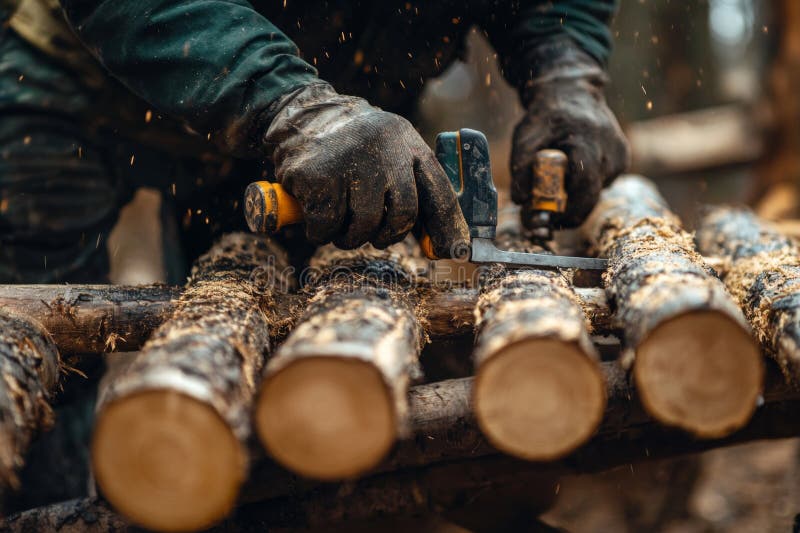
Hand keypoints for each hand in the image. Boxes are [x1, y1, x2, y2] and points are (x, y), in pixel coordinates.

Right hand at [264, 83, 467, 255]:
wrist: (299, 112)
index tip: (456, 251)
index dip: (449, 227)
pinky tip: (314, 212)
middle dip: (387, 235)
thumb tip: (444, 242)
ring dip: (349, 236)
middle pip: (402, 216)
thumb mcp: (389, 148)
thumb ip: (411, 183)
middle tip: (372, 234)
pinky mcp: (317, 177)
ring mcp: (350, 162)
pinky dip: (320, 231)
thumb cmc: (351, 143)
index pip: (439, 192)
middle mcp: (384, 150)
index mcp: (407, 142)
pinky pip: (326, 228)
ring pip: (363, 228)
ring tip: (339, 218)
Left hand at [511, 39, 628, 227]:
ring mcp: (621, 154)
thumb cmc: (546, 115)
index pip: (585, 186)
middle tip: (550, 215)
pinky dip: (586, 184)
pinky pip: (602, 183)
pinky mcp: (623, 159)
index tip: (552, 221)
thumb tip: (521, 201)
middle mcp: (611, 149)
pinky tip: (576, 167)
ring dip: (577, 194)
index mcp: (588, 140)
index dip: (570, 211)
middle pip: (592, 195)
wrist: (572, 92)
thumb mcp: (524, 137)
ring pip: (597, 192)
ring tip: (561, 176)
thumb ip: (520, 169)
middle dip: (570, 210)